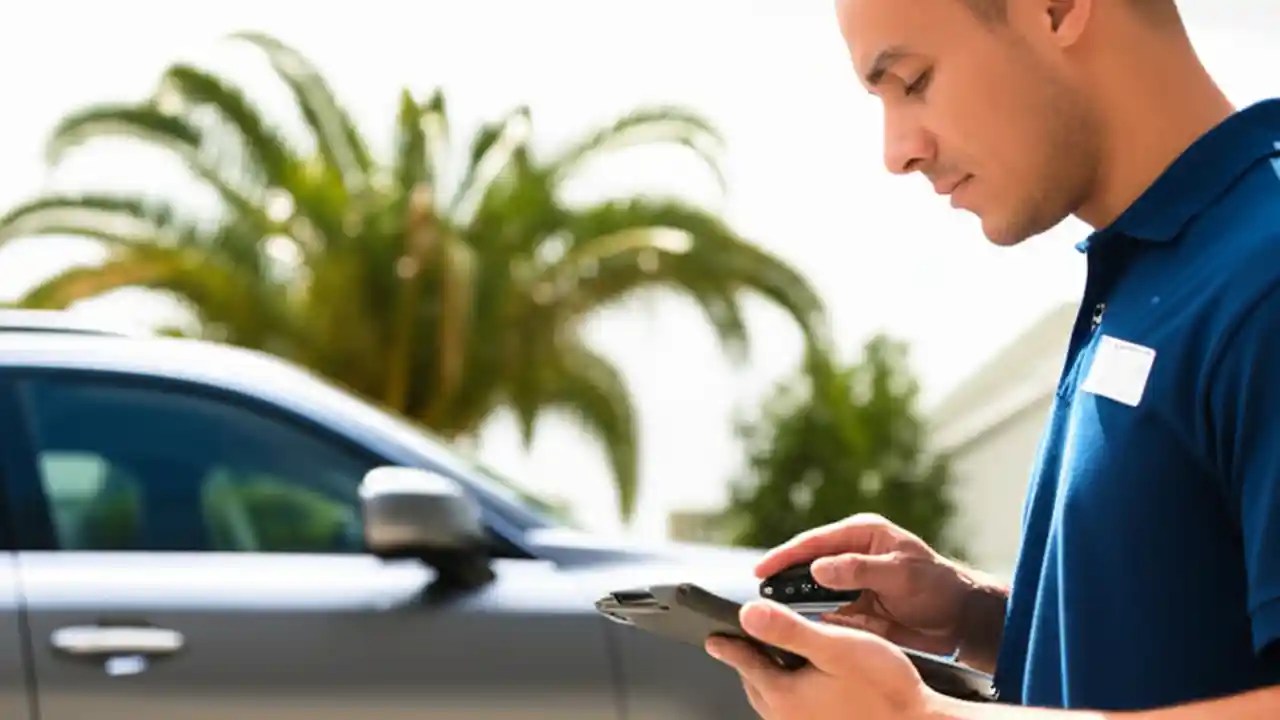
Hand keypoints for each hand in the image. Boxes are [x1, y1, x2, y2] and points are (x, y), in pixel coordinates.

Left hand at [706, 599, 940, 719]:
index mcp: (783, 696)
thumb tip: (747, 613)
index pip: (744, 663)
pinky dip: (789, 694)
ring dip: (768, 679)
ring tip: (770, 660)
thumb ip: (788, 630)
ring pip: (772, 701)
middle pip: (755, 684)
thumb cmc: (883, 686)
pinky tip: (804, 683)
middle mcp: (787, 718)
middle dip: (748, 662)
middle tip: (739, 644)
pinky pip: (791, 712)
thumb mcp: (834, 646)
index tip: (713, 637)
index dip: (728, 644)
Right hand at [755, 513, 1005, 670]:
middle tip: (757, 592)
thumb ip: (859, 569)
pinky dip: (810, 618)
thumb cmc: (937, 586)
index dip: (786, 555)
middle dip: (782, 576)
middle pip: (807, 564)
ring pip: (812, 590)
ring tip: (768, 610)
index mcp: (862, 534)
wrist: (961, 619)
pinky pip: (825, 612)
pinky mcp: (855, 607)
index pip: (815, 542)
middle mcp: (852, 554)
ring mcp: (852, 581)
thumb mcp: (901, 573)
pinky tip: (795, 625)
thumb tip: (817, 568)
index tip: (761, 569)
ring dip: (793, 600)